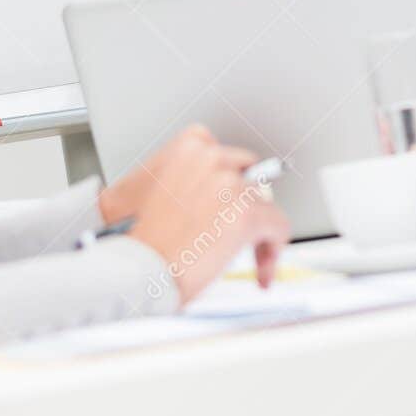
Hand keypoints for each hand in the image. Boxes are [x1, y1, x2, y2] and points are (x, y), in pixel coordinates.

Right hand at [112, 126, 290, 302]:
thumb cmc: (136, 240)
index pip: (228, 157)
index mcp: (188, 146)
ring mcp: (231, 185)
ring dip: (257, 232)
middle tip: (234, 233)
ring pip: (264, 204)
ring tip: (246, 257)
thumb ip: (170, 178)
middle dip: (244, 206)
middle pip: (250, 178)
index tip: (226, 205)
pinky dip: (274, 249)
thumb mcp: (137, 191)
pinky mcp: (247, 214)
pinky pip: (279, 226)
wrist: (137, 269)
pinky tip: (262, 269)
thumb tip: (188, 189)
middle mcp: (212, 158)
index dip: (230, 184)